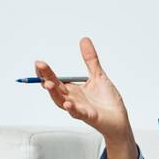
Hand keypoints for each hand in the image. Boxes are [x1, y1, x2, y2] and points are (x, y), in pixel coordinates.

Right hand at [34, 37, 137, 158]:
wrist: (119, 119)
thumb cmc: (107, 101)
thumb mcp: (98, 76)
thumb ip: (90, 59)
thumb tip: (84, 39)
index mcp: (73, 89)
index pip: (55, 80)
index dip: (46, 73)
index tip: (39, 63)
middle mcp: (72, 99)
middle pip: (55, 88)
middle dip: (46, 77)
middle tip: (40, 66)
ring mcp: (79, 108)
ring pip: (61, 101)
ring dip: (54, 93)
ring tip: (47, 84)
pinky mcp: (89, 116)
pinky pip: (78, 113)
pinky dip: (72, 109)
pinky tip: (68, 104)